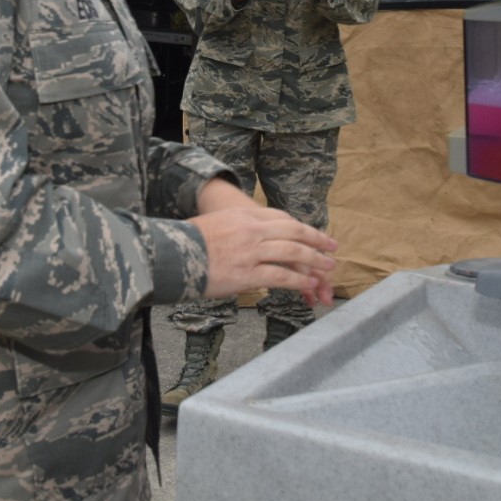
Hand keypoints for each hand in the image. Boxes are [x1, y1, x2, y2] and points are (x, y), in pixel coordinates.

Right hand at [191, 205, 337, 306]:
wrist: (169, 254)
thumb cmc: (188, 241)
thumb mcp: (217, 223)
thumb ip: (239, 229)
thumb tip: (253, 240)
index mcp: (244, 215)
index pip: (282, 218)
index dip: (302, 228)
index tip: (315, 234)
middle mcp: (251, 229)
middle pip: (293, 231)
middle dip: (316, 240)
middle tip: (332, 248)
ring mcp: (250, 251)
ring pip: (292, 252)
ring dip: (314, 260)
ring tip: (328, 268)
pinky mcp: (247, 273)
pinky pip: (281, 276)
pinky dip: (299, 280)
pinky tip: (309, 285)